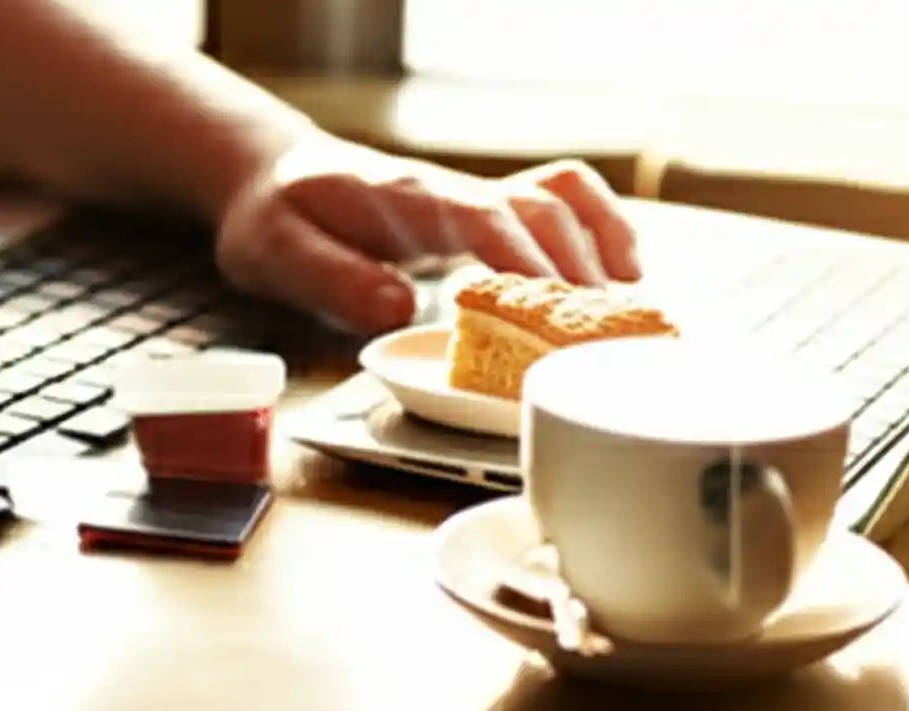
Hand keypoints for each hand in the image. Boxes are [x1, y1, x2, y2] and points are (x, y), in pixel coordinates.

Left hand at [214, 132, 641, 333]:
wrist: (275, 179)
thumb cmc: (277, 218)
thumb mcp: (276, 251)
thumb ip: (332, 276)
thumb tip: (401, 307)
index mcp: (403, 197)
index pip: (483, 217)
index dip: (527, 261)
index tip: (558, 310)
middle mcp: (450, 190)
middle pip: (538, 207)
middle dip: (580, 267)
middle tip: (607, 334)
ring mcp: (472, 197)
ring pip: (561, 194)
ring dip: (604, 239)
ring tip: (632, 302)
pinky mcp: (483, 213)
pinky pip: (557, 201)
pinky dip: (598, 229)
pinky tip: (621, 273)